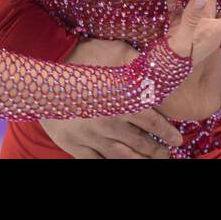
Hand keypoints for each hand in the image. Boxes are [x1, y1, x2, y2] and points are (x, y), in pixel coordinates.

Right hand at [39, 37, 184, 157]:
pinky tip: (119, 164)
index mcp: (120, 101)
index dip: (166, 132)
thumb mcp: (113, 54)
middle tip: (168, 154)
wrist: (43, 79)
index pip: (151, 121)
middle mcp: (109, 122)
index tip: (177, 139)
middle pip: (140, 143)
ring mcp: (91, 137)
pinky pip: (96, 162)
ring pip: (122, 157)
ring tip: (152, 162)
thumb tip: (158, 65)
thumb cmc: (80, 63)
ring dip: (140, 161)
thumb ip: (136, 63)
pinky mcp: (74, 146)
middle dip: (157, 150)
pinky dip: (110, 165)